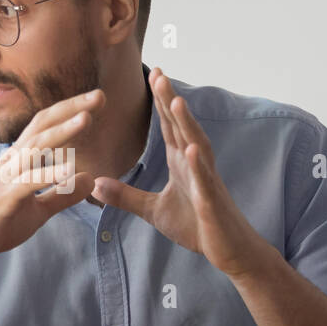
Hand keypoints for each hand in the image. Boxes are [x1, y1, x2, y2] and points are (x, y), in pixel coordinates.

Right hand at [0, 89, 101, 269]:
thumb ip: (63, 195)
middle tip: (100, 95)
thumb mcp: (39, 210)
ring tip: (86, 119)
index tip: (98, 99)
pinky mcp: (4, 199)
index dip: (71, 110)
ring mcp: (6, 178)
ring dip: (62, 132)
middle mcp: (12, 161)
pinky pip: (27, 183)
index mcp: (20, 159)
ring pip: (35, 148)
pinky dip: (48, 175)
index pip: (47, 126)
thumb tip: (90, 179)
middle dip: (71, 109)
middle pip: (43, 126)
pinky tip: (69, 171)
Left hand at [91, 68, 260, 277]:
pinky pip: (204, 182)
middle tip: (158, 73)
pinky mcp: (211, 203)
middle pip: (182, 128)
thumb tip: (96, 184)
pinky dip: (198, 166)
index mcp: (182, 164)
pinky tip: (191, 150)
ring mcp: (206, 182)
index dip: (161, 102)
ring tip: (176, 101)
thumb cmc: (197, 226)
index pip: (169, 127)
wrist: (230, 251)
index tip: (152, 74)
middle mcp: (196, 166)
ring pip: (196, 147)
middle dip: (170, 100)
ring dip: (187, 124)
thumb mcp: (153, 211)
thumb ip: (126, 196)